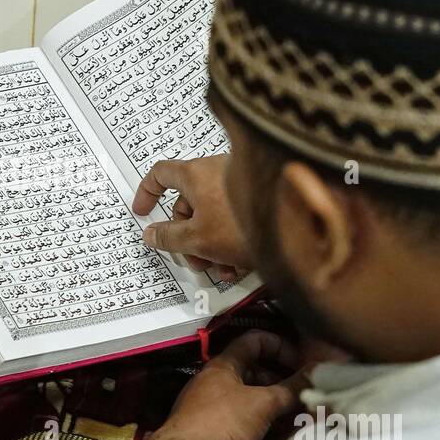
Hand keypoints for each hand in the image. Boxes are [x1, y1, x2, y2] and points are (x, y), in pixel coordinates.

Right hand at [133, 155, 254, 281]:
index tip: (143, 211)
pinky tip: (239, 264)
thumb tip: (151, 234)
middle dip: (187, 236)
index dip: (146, 192)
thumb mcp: (197, 239)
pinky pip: (233, 217)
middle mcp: (216, 172)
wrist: (297, 229)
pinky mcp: (257, 197)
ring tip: (222, 268)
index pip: (160, 174)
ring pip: (212, 214)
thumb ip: (168, 237)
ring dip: (210, 245)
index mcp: (195, 173)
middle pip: (188, 203)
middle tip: (194, 259)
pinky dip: (230, 239)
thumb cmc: (245, 225)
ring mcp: (238, 183)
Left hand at [147, 331, 309, 439]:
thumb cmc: (219, 424)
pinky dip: (265, 424)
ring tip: (299, 417)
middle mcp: (217, 383)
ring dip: (276, 406)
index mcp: (224, 365)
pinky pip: (246, 421)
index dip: (280, 346)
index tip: (300, 362)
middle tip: (304, 393)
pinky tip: (281, 435)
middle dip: (283, 382)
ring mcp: (215, 407)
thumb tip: (315, 374)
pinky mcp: (216, 431)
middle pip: (256, 373)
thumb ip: (291, 388)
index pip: (254, 341)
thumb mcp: (262, 403)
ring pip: (253, 399)